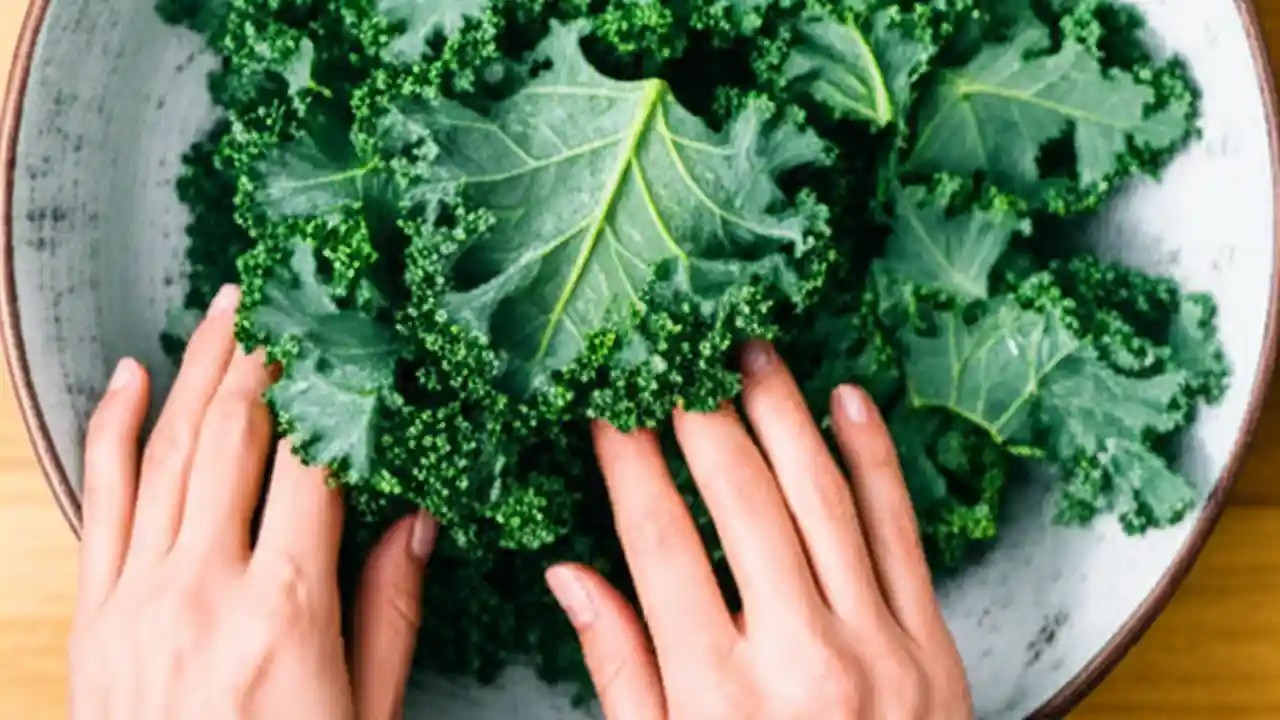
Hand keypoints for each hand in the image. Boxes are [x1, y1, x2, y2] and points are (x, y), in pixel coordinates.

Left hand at [69, 285, 437, 719]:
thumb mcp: (367, 713)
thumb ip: (389, 610)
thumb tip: (415, 521)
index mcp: (286, 610)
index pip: (313, 464)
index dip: (335, 393)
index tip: (355, 343)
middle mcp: (204, 588)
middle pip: (237, 435)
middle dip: (266, 355)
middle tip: (290, 296)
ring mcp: (138, 597)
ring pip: (169, 449)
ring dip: (198, 369)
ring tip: (226, 309)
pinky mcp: (96, 614)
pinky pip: (100, 499)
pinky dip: (113, 428)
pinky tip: (131, 376)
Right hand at [546, 342, 973, 718]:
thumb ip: (620, 669)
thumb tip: (569, 574)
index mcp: (720, 693)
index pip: (658, 541)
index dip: (627, 463)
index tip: (606, 410)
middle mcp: (801, 657)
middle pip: (740, 499)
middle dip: (700, 414)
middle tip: (676, 357)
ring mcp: (879, 647)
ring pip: (822, 496)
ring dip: (783, 411)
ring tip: (750, 352)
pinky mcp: (935, 646)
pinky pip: (901, 530)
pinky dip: (876, 458)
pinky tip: (848, 401)